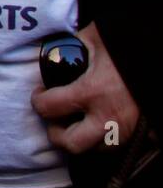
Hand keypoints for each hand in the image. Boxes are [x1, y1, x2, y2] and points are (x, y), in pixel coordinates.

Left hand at [32, 22, 140, 152]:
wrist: (162, 52)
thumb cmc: (129, 46)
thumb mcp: (96, 37)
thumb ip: (71, 46)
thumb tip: (54, 54)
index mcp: (93, 91)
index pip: (48, 108)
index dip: (38, 100)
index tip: (40, 93)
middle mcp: (109, 117)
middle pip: (71, 144)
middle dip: (57, 133)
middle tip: (55, 118)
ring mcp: (128, 128)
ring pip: (96, 149)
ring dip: (83, 138)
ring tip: (79, 121)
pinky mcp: (142, 132)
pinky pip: (117, 146)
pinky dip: (104, 138)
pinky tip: (100, 122)